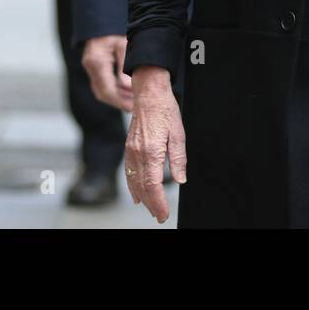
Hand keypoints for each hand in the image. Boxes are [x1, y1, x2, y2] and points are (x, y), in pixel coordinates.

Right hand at [82, 35, 132, 111]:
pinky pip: (102, 84)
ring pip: (102, 91)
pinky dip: (114, 90)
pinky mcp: (93, 67)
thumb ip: (125, 68)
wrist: (103, 20)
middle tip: (134, 108)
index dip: (119, 101)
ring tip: (133, 102)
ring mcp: (90, 67)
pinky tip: (127, 93)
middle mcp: (90, 66)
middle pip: (102, 93)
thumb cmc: (115, 30)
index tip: (132, 107)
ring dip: (117, 98)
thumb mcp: (124, 46)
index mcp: (97, 61)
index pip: (107, 90)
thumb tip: (128, 88)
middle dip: (118, 102)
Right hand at [123, 65, 185, 222]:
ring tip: (150, 208)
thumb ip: (178, 159)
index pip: (153, 185)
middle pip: (142, 187)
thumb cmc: (165, 110)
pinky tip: (136, 194)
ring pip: (133, 181)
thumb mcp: (178, 134)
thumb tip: (180, 179)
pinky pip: (127, 172)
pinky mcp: (128, 148)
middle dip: (151, 204)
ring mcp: (131, 151)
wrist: (149, 94)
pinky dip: (131, 186)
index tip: (163, 213)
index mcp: (151, 151)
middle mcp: (138, 153)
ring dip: (141, 197)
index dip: (158, 202)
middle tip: (159, 216)